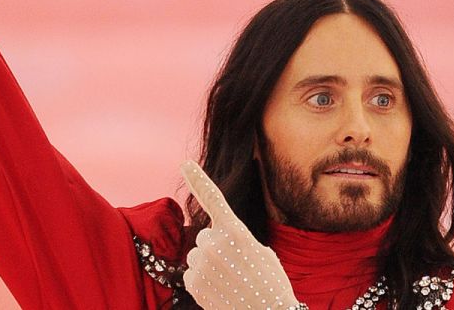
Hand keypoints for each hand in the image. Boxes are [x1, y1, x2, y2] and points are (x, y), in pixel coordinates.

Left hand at [180, 161, 301, 309]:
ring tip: (229, 280)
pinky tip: (220, 290)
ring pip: (196, 256)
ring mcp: (202, 263)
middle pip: (204, 237)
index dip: (198, 178)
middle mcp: (214, 242)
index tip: (184, 163)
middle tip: (235, 266)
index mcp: (235, 230)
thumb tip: (213, 241)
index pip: (214, 198)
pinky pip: (191, 275)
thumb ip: (235, 238)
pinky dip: (202, 282)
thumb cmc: (269, 283)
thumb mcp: (260, 251)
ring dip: (208, 266)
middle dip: (215, 248)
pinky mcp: (193, 282)